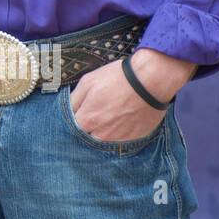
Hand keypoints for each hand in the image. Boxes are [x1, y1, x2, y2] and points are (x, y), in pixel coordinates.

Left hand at [68, 48, 194, 142]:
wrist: (150, 81)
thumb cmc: (117, 78)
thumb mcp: (88, 81)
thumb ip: (74, 99)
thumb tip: (68, 109)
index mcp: (87, 120)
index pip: (73, 127)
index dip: (77, 118)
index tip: (82, 112)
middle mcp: (101, 134)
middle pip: (89, 136)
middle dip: (90, 127)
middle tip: (98, 112)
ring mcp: (119, 138)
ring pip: (105, 139)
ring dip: (105, 131)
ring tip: (113, 114)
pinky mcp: (135, 139)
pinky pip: (122, 140)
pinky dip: (121, 132)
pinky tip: (125, 118)